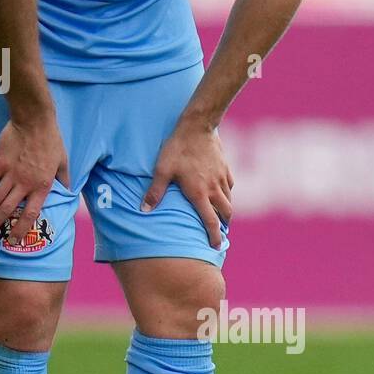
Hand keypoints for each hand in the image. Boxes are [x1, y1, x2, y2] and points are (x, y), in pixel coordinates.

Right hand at [0, 116, 69, 240]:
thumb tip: (68, 189)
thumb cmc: (51, 140)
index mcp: (41, 186)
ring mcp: (10, 174)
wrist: (35, 121)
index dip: (21, 230)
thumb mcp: (63, 161)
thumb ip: (64, 178)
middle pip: (8, 210)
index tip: (13, 241)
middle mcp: (25, 184)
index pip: (30, 214)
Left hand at [142, 116, 232, 249]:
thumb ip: (155, 191)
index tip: (216, 247)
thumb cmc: (177, 148)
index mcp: (200, 193)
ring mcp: (222, 177)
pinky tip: (221, 192)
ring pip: (229, 199)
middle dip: (224, 225)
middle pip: (226, 213)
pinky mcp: (225, 167)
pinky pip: (230, 185)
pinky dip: (227, 193)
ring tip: (220, 215)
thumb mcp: (162, 170)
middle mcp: (214, 188)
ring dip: (226, 209)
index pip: (210, 221)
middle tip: (220, 232)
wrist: (197, 126)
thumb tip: (143, 210)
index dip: (214, 236)